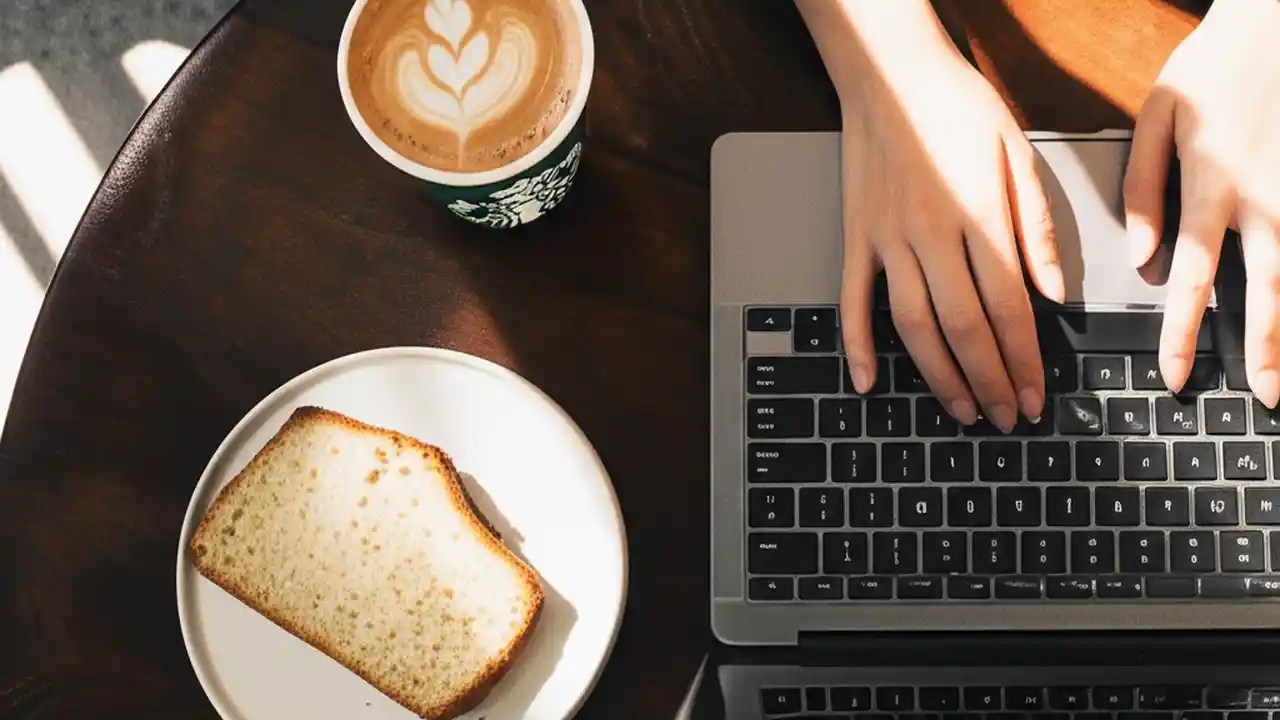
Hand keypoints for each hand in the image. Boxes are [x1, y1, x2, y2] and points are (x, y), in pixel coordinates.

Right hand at [834, 27, 1064, 431]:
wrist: (890, 73)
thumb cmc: (957, 105)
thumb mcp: (1018, 151)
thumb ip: (1036, 225)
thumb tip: (1053, 292)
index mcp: (977, 215)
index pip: (1007, 307)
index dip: (1024, 360)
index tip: (1035, 394)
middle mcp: (929, 234)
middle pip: (962, 327)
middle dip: (989, 381)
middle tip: (1005, 418)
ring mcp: (885, 240)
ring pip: (911, 325)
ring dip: (938, 375)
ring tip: (961, 410)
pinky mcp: (855, 237)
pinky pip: (852, 301)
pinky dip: (856, 346)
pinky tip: (867, 381)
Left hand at [1125, 0, 1279, 405]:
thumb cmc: (1214, 66)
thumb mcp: (1159, 115)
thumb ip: (1144, 188)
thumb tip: (1142, 257)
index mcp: (1211, 187)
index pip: (1194, 279)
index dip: (1183, 334)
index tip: (1176, 375)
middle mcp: (1264, 199)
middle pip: (1265, 291)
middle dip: (1265, 350)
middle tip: (1264, 397)